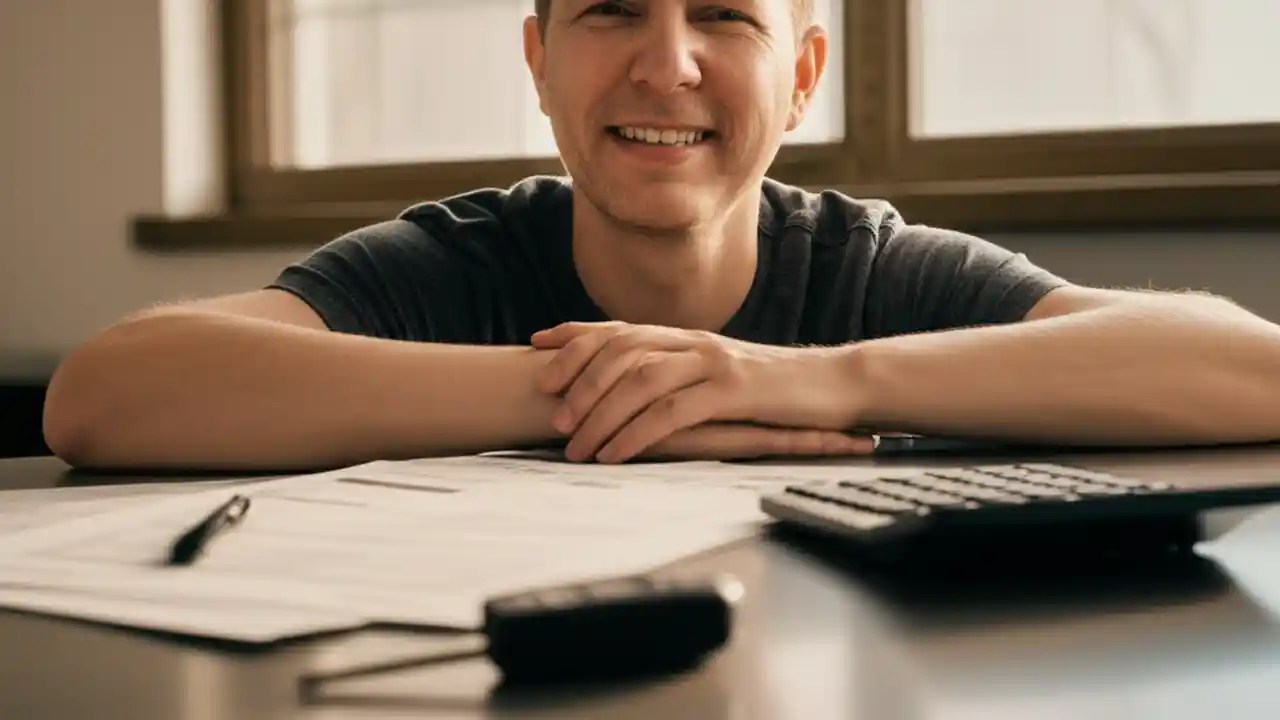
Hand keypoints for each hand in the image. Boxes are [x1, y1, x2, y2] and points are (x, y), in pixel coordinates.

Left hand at [532, 322, 857, 462]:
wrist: (831, 386)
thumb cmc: (769, 390)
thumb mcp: (716, 374)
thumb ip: (677, 375)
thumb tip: (630, 389)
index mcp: (685, 336)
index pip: (619, 328)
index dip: (575, 335)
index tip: (537, 348)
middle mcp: (693, 341)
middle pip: (621, 351)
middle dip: (579, 382)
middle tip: (552, 418)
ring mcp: (713, 362)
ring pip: (640, 380)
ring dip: (601, 414)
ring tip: (576, 447)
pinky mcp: (733, 391)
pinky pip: (673, 411)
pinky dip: (637, 432)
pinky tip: (617, 453)